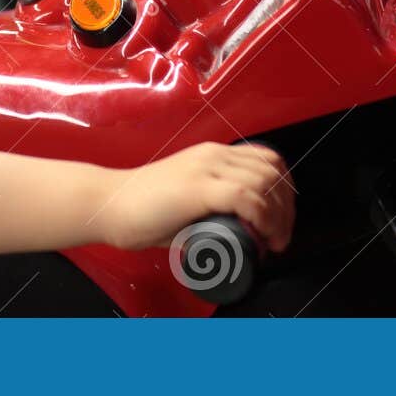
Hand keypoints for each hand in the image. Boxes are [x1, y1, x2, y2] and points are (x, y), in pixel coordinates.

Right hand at [99, 143, 293, 252]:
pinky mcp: (198, 188)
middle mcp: (213, 155)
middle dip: (287, 207)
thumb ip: (208, 207)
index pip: (267, 159)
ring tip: (273, 241)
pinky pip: (246, 196)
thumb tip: (233, 232)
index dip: (284, 189)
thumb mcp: (186, 198)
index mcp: (212, 154)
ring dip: (279, 215)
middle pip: (273, 170)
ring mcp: (206, 169)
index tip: (282, 219)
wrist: (107, 205)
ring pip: (265, 181)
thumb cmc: (140, 208)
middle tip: (281, 237)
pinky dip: (264, 217)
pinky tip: (262, 236)